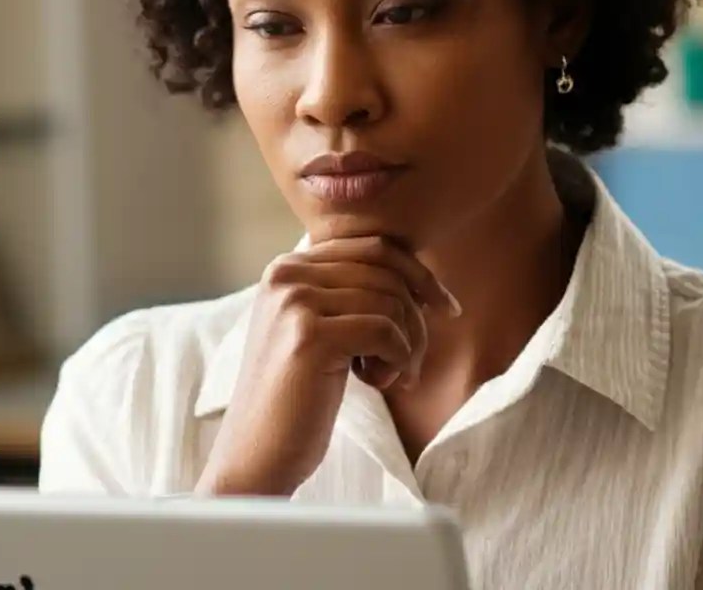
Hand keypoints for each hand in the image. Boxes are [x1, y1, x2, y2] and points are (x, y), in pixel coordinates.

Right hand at [195, 236, 459, 496]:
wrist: (256, 455)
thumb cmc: (297, 400)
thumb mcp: (317, 332)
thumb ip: (350, 296)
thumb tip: (420, 278)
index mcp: (286, 267)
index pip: (374, 248)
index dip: (419, 275)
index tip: (446, 309)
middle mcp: (286, 275)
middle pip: (387, 272)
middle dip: (416, 318)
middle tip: (410, 365)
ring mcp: (294, 303)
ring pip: (391, 302)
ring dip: (407, 346)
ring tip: (388, 379)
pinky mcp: (309, 337)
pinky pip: (386, 332)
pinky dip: (397, 360)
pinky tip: (379, 384)